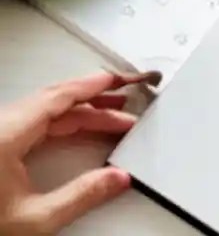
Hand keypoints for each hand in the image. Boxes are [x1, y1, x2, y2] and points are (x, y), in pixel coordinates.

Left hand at [0, 72, 150, 234]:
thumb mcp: (34, 219)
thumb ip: (81, 196)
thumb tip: (117, 180)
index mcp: (4, 136)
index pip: (55, 99)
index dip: (90, 87)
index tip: (115, 80)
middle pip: (52, 104)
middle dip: (92, 101)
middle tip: (124, 103)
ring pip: (42, 114)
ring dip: (78, 114)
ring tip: (110, 118)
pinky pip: (31, 125)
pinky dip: (60, 125)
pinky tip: (77, 131)